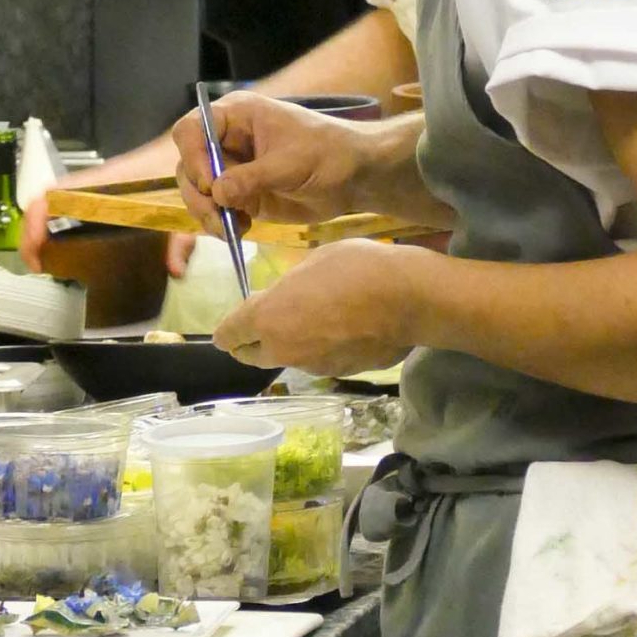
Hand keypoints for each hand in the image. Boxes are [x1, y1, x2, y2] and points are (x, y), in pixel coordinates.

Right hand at [18, 145, 189, 275]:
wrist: (187, 146)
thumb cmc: (178, 167)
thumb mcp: (182, 205)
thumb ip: (180, 239)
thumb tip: (174, 271)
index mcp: (104, 183)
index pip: (54, 195)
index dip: (35, 222)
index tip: (35, 254)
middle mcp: (93, 185)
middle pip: (48, 204)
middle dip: (34, 236)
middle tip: (41, 268)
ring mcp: (97, 189)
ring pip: (57, 207)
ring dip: (45, 234)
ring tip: (52, 266)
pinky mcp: (105, 195)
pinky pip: (74, 210)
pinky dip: (62, 230)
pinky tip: (76, 254)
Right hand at [171, 93, 373, 236]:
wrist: (353, 177)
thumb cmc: (327, 154)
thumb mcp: (291, 163)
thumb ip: (253, 177)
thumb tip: (217, 192)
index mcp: (236, 116)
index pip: (192, 129)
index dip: (193, 155)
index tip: (209, 183)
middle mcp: (226, 141)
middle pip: (188, 165)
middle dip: (198, 194)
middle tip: (218, 217)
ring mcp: (232, 169)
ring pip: (197, 192)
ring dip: (207, 214)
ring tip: (233, 229)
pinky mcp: (241, 195)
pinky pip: (216, 210)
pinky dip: (221, 224)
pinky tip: (242, 230)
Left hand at [212, 239, 418, 375]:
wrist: (409, 298)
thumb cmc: (356, 268)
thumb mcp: (311, 262)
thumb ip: (287, 287)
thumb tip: (283, 299)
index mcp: (268, 318)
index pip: (228, 335)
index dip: (227, 329)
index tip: (232, 324)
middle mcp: (283, 349)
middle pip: (250, 356)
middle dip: (251, 342)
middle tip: (265, 323)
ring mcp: (313, 366)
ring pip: (286, 358)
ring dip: (290, 344)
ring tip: (314, 319)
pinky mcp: (339, 373)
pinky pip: (318, 361)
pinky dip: (321, 349)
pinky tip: (342, 329)